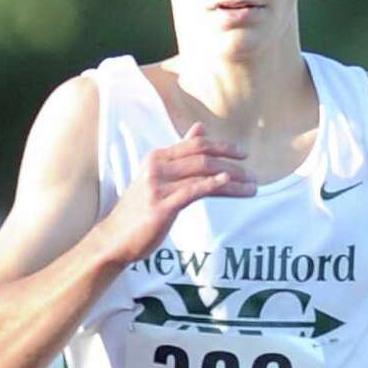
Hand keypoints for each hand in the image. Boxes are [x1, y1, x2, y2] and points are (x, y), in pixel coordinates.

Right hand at [101, 123, 256, 267]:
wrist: (115, 238)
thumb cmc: (139, 209)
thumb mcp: (158, 176)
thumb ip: (180, 154)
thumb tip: (200, 128)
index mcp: (157, 157)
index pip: (196, 144)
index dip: (222, 145)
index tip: (243, 153)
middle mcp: (157, 167)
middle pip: (202, 156)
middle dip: (231, 162)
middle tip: (252, 173)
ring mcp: (158, 186)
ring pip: (202, 173)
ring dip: (232, 179)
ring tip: (251, 186)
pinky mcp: (162, 206)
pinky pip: (192, 191)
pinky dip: (212, 184)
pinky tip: (228, 183)